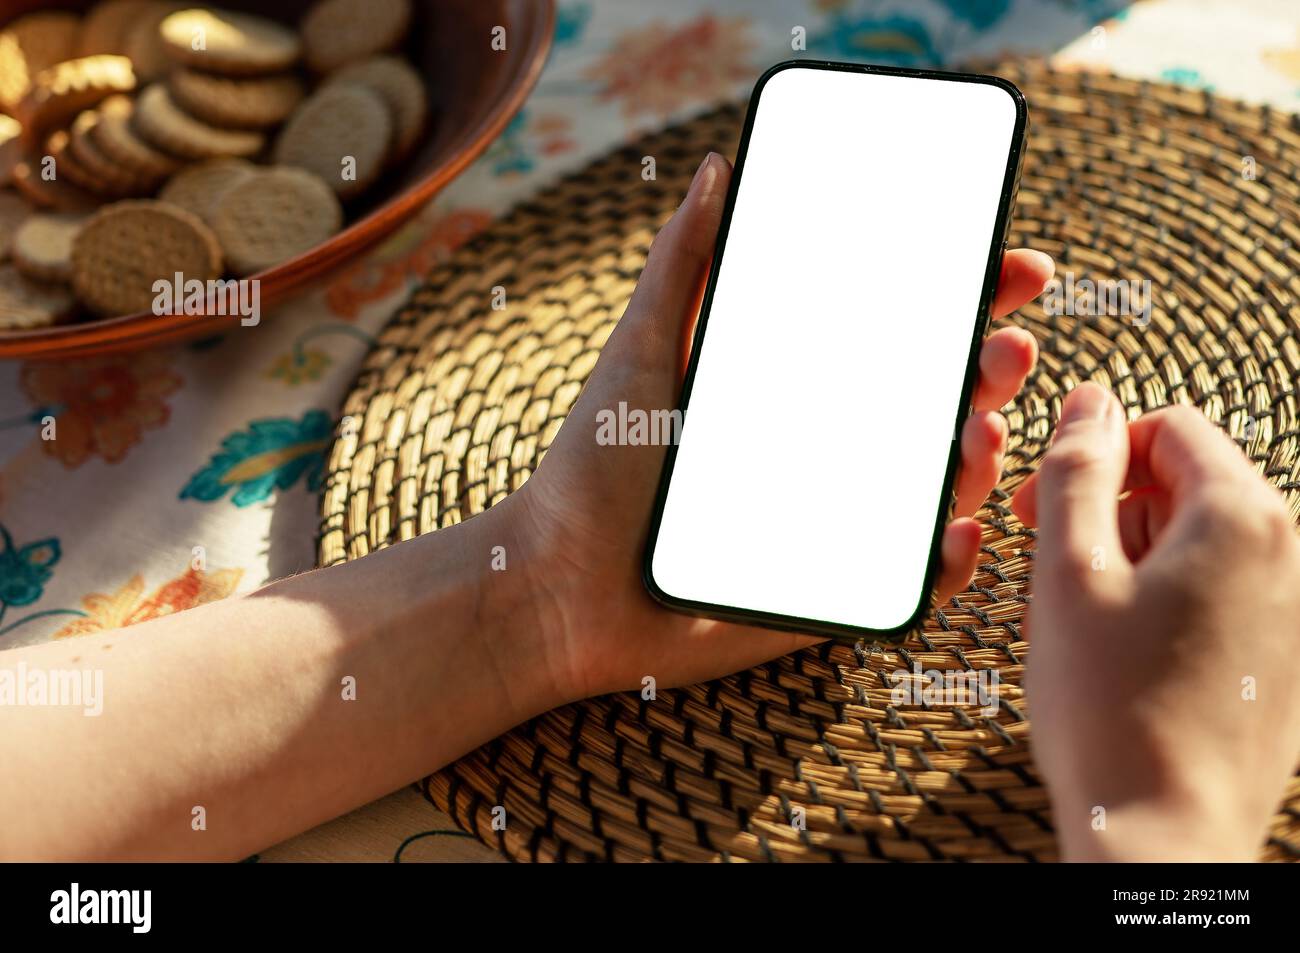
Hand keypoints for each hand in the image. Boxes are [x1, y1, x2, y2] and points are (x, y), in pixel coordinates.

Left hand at [509, 152, 1054, 701]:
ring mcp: (833, 520)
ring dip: (977, 457)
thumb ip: (681, 266)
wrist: (555, 589)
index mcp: (793, 387)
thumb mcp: (640, 354)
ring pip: (935, 486)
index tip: (1010, 268)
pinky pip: (909, 579)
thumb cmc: (591, 471)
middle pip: (934, 404)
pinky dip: (946, 559)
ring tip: (978, 429)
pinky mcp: (828, 593)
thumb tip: (716, 169)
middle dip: (989, 371)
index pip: (897, 336)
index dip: (961, 300)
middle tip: (1004, 349)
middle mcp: (825, 448)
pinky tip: (955, 528)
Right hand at [1012, 383, 1299, 860]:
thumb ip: (1075, 469)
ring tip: (1091, 623)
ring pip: (1198, 538)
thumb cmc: (1107, 708)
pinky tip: (1128, 655)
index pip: (1168, 427)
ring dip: (1134, 557)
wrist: (1163, 837)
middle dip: (1114, 508)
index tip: (1047, 508)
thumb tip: (1089, 399)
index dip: (1096, 456)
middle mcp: (1288, 553)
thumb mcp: (1066, 570)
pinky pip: (1219, 591)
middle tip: (1057, 571)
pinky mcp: (1283, 655)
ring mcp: (1294, 608)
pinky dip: (1165, 600)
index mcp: (1241, 517)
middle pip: (1188, 481)